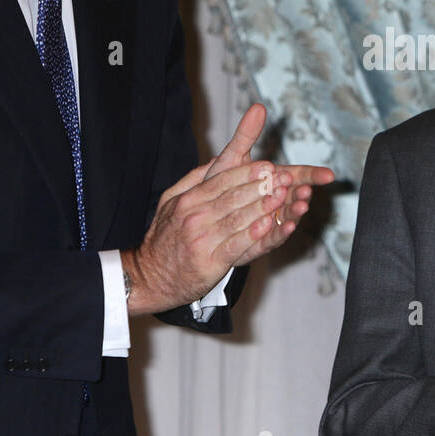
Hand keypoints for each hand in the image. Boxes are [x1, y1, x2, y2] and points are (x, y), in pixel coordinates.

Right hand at [123, 104, 333, 314]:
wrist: (149, 277)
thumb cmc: (165, 238)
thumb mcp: (170, 201)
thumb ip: (193, 179)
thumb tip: (216, 158)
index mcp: (188, 199)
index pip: (223, 181)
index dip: (248, 173)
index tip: (269, 166)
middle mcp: (195, 217)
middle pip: (234, 197)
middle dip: (262, 186)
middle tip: (285, 177)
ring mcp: (202, 240)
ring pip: (238, 219)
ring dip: (263, 207)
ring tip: (284, 197)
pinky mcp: (210, 263)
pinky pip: (235, 245)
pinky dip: (253, 234)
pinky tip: (269, 225)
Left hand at [200, 103, 332, 230]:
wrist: (199, 214)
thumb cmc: (218, 183)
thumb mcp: (232, 157)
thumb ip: (246, 135)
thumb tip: (258, 106)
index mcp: (275, 180)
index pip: (299, 176)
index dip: (314, 175)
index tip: (328, 175)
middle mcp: (277, 200)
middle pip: (296, 196)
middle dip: (303, 193)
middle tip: (306, 192)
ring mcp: (271, 220)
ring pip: (288, 215)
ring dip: (296, 212)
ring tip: (300, 208)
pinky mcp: (260, 239)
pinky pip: (273, 236)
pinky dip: (280, 232)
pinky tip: (287, 227)